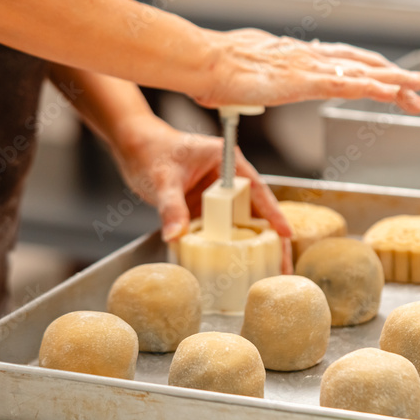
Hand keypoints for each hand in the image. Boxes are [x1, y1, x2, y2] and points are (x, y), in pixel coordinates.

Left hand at [112, 114, 294, 272]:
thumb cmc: (151, 150)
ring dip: (252, 246)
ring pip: (240, 222)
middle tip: (283, 265)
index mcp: (225, 161)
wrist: (133, 147)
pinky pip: (220, 230)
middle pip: (255, 210)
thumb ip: (171, 207)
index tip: (286, 234)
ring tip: (268, 272)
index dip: (272, 213)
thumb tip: (175, 235)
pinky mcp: (204, 209)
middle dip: (271, 238)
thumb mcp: (162, 179)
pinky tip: (236, 267)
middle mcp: (226, 178)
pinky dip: (227, 247)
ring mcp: (216, 195)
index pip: (256, 189)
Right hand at [194, 28, 419, 113]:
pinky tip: (394, 94)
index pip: (342, 60)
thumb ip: (262, 77)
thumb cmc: (216, 71)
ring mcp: (310, 67)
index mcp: (297, 56)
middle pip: (360, 64)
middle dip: (392, 75)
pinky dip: (375, 88)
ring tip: (419, 89)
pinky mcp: (307, 81)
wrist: (206, 63)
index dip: (368, 69)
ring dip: (394, 81)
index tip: (387, 78)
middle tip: (418, 85)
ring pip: (363, 72)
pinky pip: (349, 85)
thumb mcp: (247, 74)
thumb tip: (260, 83)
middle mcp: (310, 57)